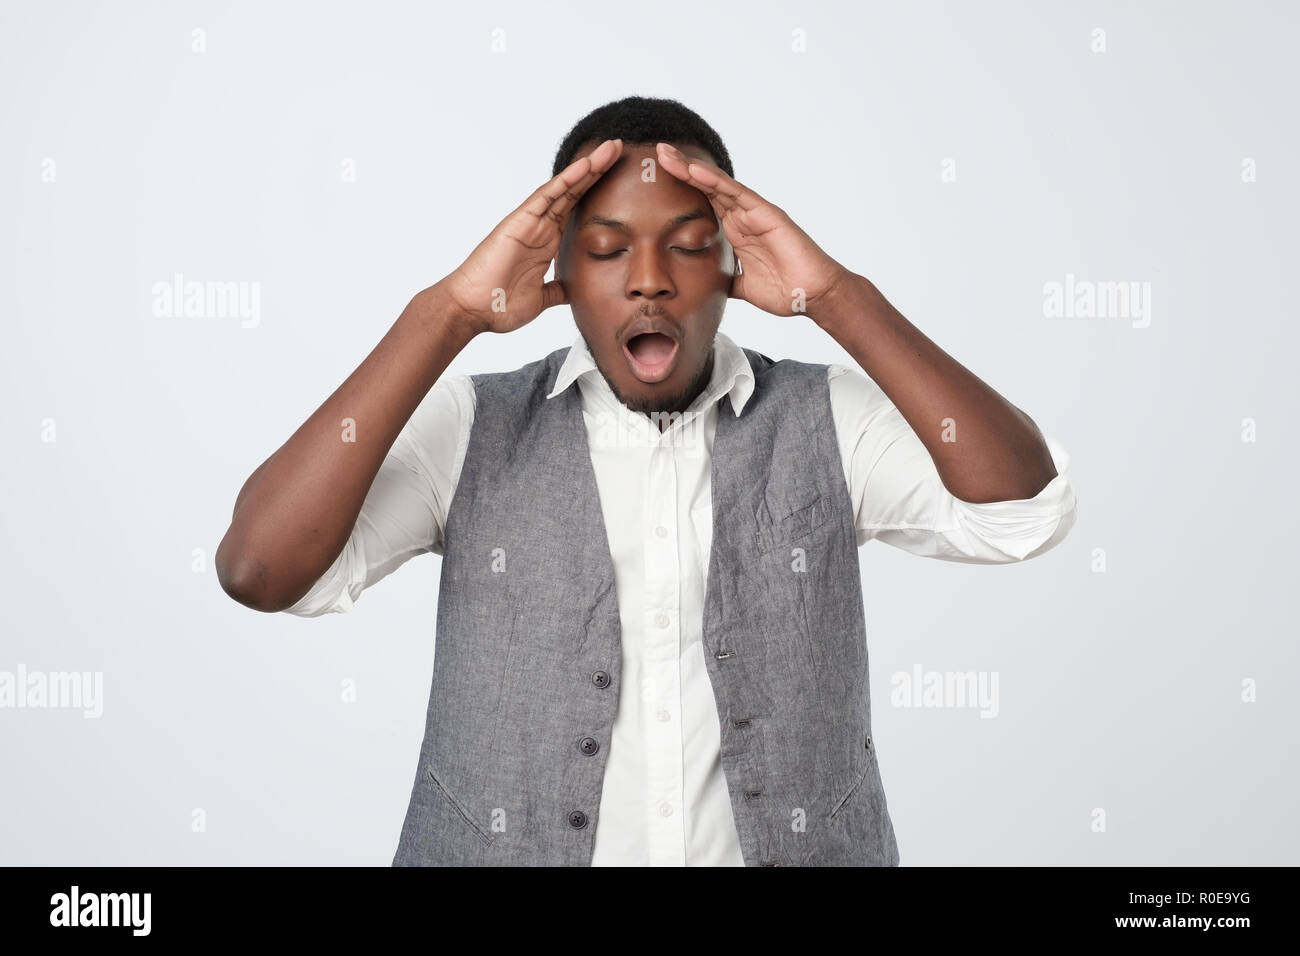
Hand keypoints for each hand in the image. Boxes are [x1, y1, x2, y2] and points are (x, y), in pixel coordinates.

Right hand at [441, 139, 624, 334]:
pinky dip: (565, 180)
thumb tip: (572, 290)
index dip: (596, 191)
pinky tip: (585, 166)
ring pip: (563, 188)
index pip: (576, 209)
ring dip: (587, 168)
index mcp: (547, 243)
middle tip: (618, 147)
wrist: (473, 311)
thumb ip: (557, 290)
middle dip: (597, 170)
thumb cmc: (498, 304)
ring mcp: (530, 222)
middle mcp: (540, 228)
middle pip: (573, 192)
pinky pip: (546, 197)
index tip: (617, 174)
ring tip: (609, 148)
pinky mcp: (519, 222)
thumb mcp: (541, 298)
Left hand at [654, 142, 848, 317]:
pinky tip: (694, 170)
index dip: (682, 188)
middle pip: (707, 186)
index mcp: (735, 231)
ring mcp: (754, 212)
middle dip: (682, 169)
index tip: (658, 176)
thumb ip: (725, 281)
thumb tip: (708, 288)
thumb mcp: (742, 287)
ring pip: (717, 184)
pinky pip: (736, 193)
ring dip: (691, 168)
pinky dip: (715, 181)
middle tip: (658, 152)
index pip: (704, 202)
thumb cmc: (784, 290)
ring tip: (667, 153)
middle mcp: (743, 216)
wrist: (811, 296)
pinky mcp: (766, 213)